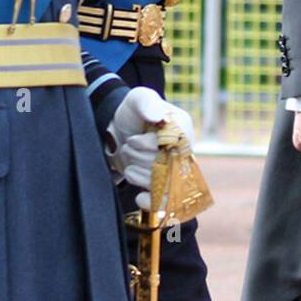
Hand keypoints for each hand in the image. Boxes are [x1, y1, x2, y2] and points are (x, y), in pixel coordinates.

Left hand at [105, 86, 196, 209]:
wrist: (117, 130)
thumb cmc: (132, 111)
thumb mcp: (138, 99)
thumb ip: (147, 103)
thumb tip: (159, 117)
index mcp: (182, 128)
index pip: (174, 145)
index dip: (150, 145)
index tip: (133, 139)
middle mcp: (183, 150)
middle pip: (167, 166)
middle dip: (140, 159)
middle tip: (128, 147)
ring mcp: (173, 170)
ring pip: (163, 184)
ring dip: (139, 175)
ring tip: (129, 162)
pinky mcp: (162, 186)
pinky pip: (163, 202)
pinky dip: (150, 201)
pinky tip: (139, 197)